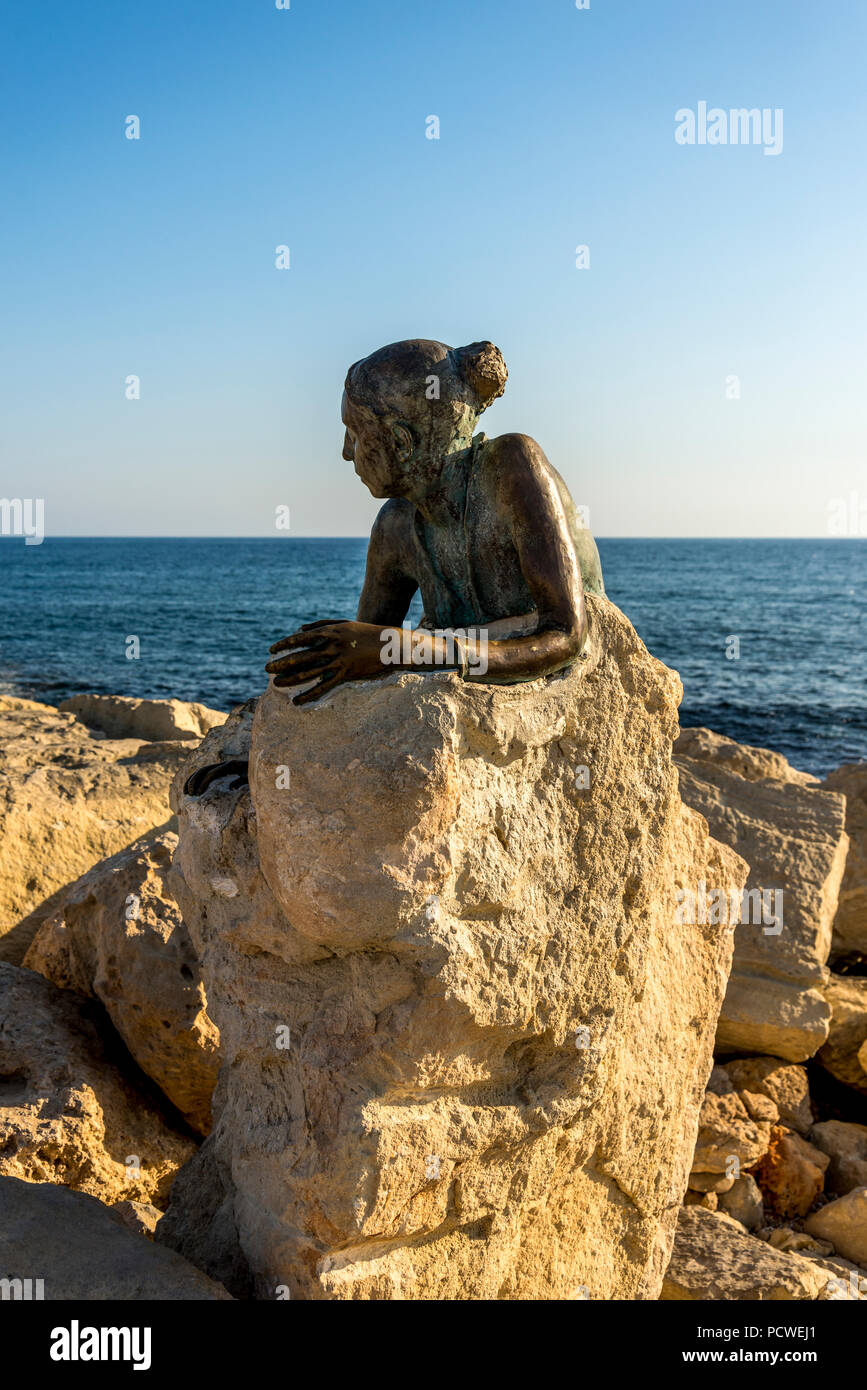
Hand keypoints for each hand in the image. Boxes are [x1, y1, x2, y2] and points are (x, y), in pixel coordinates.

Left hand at [265, 620, 390, 704]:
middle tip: (266, 669)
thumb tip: (300, 629)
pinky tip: (297, 701)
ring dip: (290, 678)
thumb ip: (321, 624)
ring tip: (276, 684)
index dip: (284, 644)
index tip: (271, 650)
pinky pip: (324, 687)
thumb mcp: (343, 623)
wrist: (390, 644)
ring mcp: (338, 661)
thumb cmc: (366, 632)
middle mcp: (331, 646)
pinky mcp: (346, 674)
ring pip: (309, 672)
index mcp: (329, 632)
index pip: (300, 638)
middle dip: (281, 663)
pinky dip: (309, 695)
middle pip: (300, 656)